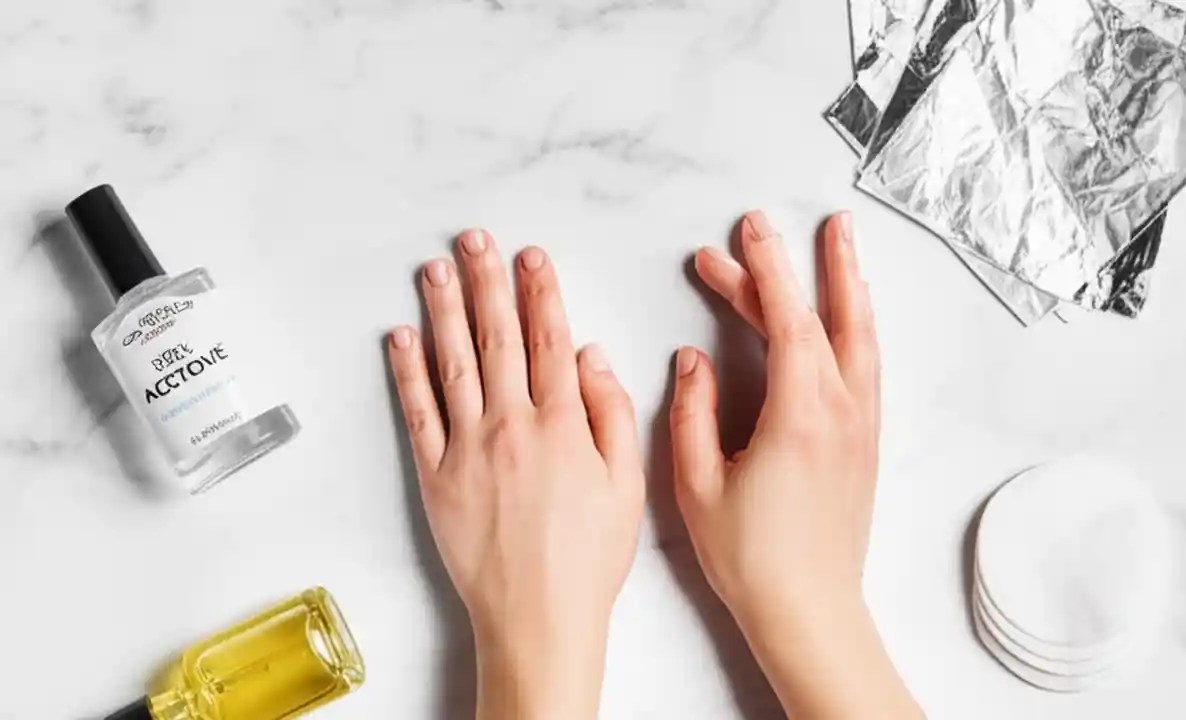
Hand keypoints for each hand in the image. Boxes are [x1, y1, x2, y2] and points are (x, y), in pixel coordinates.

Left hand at [388, 230, 644, 719]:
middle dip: (488, 282)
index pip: (549, 340)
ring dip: (445, 310)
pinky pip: (418, 412)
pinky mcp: (435, 476)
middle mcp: (512, 425)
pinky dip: (409, 371)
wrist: (537, 616)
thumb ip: (611, 415)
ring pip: (454, 363)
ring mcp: (468, 448)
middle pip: (498, 338)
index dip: (540, 292)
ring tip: (436, 269)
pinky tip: (403, 336)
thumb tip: (592, 357)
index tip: (532, 257)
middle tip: (476, 240)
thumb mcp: (628, 485)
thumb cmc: (588, 558)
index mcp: (563, 424)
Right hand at [671, 211, 919, 718]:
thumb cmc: (751, 557)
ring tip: (837, 243)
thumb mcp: (699, 483)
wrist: (809, 610)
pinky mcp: (864, 442)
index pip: (786, 318)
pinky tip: (844, 315)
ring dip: (845, 285)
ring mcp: (860, 424)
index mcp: (801, 413)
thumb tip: (693, 359)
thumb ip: (692, 412)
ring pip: (859, 335)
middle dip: (798, 265)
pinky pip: (865, 364)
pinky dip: (854, 326)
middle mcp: (842, 409)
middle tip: (767, 225)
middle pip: (826, 316)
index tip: (746, 232)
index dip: (764, 269)